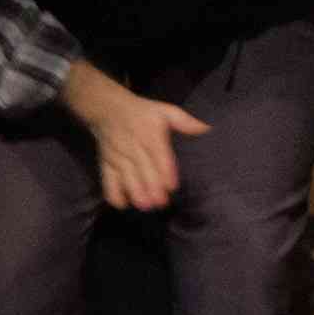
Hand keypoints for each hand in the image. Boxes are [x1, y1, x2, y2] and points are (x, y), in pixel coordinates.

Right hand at [67, 68, 210, 211]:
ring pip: (126, 177)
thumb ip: (185, 122)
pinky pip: (108, 180)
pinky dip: (114, 193)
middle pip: (143, 169)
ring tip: (145, 205)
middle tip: (161, 203)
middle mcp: (133, 146)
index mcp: (150, 134)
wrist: (107, 108)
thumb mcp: (165, 111)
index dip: (165, 171)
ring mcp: (118, 156)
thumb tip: (207, 129)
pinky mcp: (106, 163)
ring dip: (135, 192)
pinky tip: (123, 204)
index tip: (171, 186)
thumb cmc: (142, 112)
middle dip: (151, 187)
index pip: (158, 154)